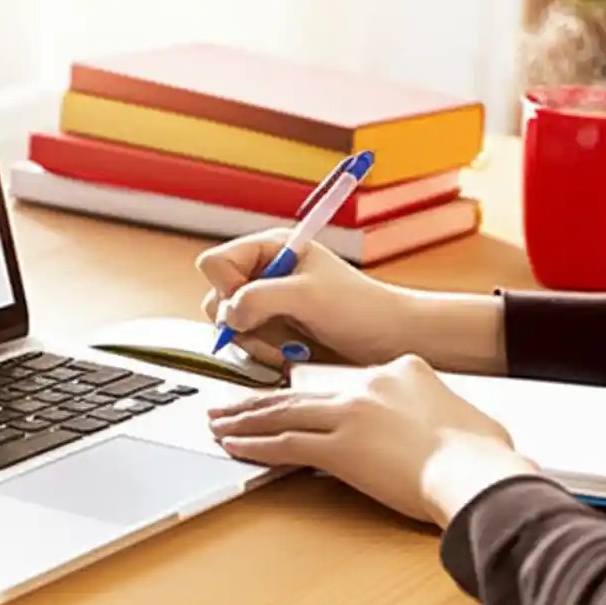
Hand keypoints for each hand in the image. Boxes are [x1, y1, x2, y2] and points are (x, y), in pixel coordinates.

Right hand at [195, 229, 507, 373]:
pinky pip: (245, 346)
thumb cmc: (361, 309)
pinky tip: (292, 353)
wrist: (390, 340)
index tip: (256, 302)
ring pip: (228, 327)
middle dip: (243, 322)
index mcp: (270, 249)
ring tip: (291, 345)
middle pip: (217, 298)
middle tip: (276, 328)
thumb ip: (259, 297)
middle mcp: (263, 274)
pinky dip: (265, 355)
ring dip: (257, 343)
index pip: (215, 264)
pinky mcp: (271, 331)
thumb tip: (228, 315)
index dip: (228, 287)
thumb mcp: (308, 296)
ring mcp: (266, 304)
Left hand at [208, 354, 537, 526]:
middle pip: (301, 394)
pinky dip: (256, 446)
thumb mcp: (462, 410)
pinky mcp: (339, 448)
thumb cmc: (480, 453)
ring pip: (284, 414)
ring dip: (245, 421)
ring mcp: (350, 415)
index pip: (343, 383)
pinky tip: (235, 446)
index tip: (291, 401)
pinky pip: (286, 445)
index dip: (310, 395)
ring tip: (219, 423)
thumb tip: (436, 420)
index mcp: (400, 371)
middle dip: (258, 402)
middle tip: (229, 405)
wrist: (475, 471)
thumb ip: (437, 406)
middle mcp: (369, 386)